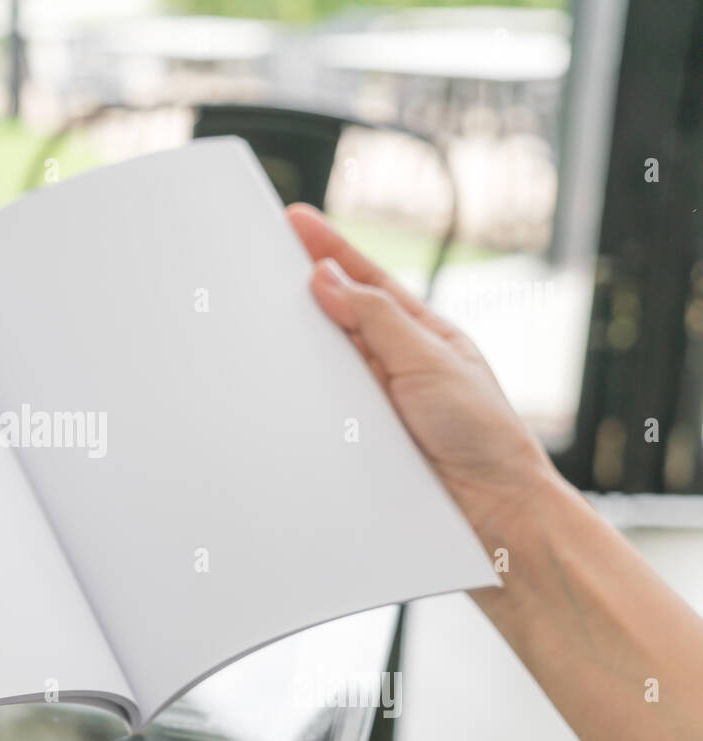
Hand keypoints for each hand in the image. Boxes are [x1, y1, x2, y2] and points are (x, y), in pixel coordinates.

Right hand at [286, 204, 560, 537]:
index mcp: (420, 333)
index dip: (330, 248)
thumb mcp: (431, 361)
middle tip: (261, 258)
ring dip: (294, 343)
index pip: (366, 279)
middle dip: (300, 287)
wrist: (492, 511)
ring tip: (258, 313)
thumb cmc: (483, 433)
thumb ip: (378, 320)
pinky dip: (295, 394)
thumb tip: (329, 278)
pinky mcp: (356, 439)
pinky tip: (272, 383)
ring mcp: (373, 401)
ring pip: (322, 362)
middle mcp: (394, 362)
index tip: (294, 220)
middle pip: (337, 315)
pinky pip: (317, 408)